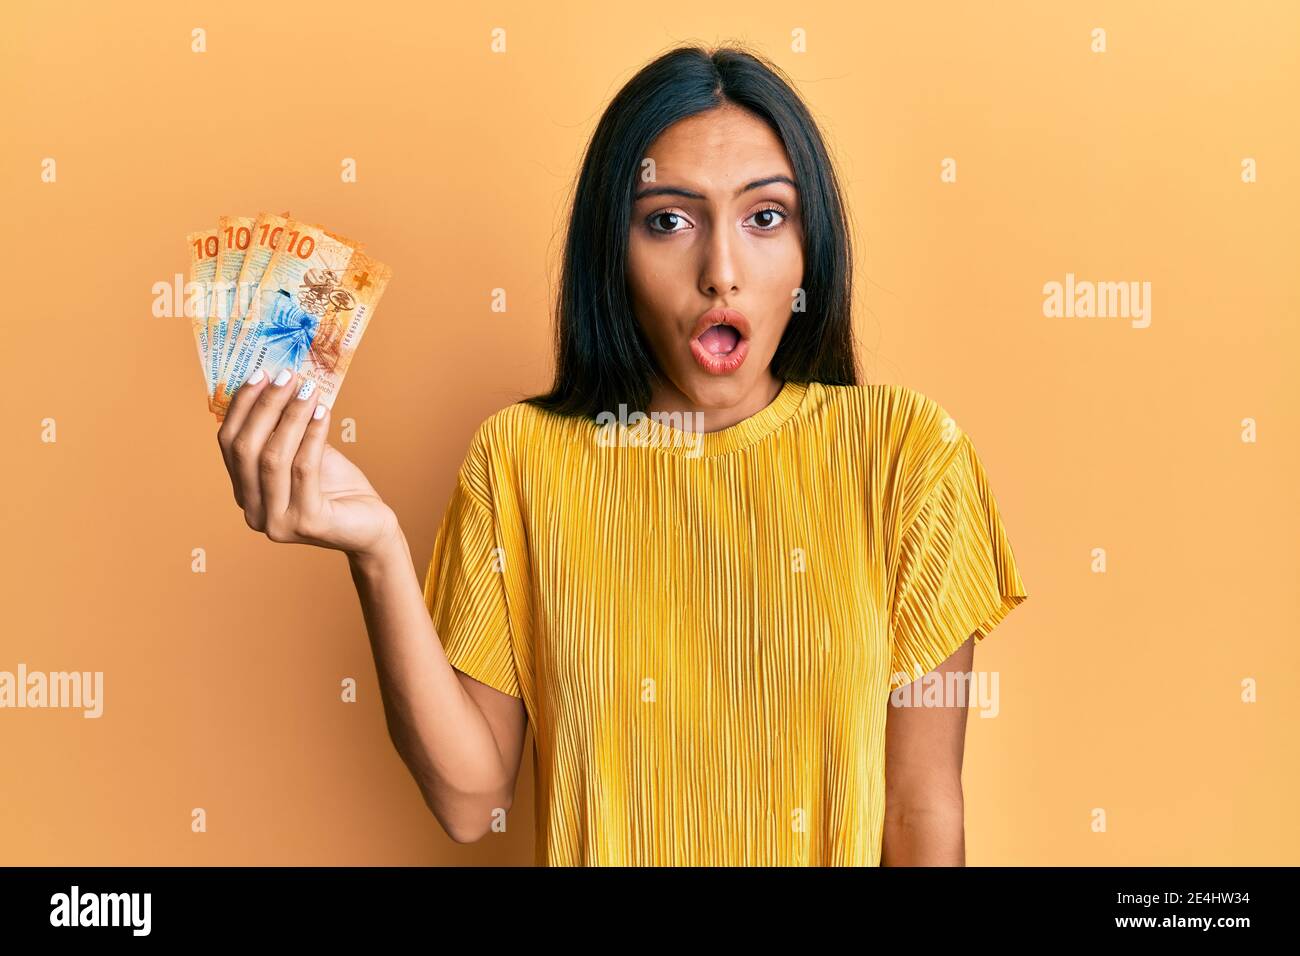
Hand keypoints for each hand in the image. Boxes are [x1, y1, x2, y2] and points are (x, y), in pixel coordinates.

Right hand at [216, 367, 399, 557]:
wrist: (370, 526)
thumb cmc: (337, 488)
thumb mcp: (304, 454)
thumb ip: (285, 430)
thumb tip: (279, 381)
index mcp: (245, 494)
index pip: (229, 444)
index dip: (241, 407)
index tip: (260, 373)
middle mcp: (254, 512)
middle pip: (246, 449)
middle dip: (265, 406)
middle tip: (286, 376)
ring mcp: (277, 522)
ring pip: (274, 458)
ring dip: (291, 417)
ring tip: (308, 389)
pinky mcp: (307, 523)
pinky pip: (304, 469)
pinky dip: (313, 436)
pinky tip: (324, 412)